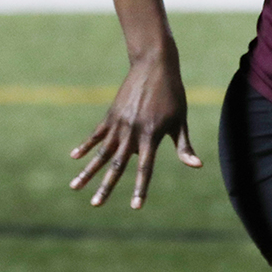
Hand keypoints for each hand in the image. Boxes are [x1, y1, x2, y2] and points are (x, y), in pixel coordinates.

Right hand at [69, 50, 200, 208]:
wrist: (155, 65)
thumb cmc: (173, 94)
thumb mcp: (180, 120)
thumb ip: (184, 147)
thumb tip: (197, 166)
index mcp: (152, 135)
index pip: (146, 168)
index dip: (141, 189)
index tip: (135, 207)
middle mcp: (133, 132)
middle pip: (117, 166)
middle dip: (106, 187)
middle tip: (95, 205)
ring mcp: (119, 123)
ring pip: (101, 153)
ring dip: (87, 172)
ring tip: (74, 188)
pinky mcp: (111, 115)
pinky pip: (96, 135)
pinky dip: (85, 147)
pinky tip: (74, 158)